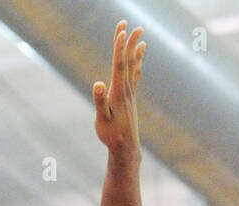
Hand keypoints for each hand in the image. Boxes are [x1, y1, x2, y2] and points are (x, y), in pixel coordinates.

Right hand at [93, 21, 144, 154]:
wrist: (126, 149)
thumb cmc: (111, 136)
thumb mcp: (102, 120)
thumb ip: (100, 101)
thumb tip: (98, 83)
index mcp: (118, 93)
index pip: (119, 65)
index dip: (120, 47)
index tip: (121, 30)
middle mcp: (126, 90)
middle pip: (127, 61)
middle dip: (127, 41)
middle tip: (128, 23)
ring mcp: (130, 94)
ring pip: (133, 67)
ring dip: (135, 49)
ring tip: (140, 34)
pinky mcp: (130, 99)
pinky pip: (135, 76)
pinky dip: (137, 63)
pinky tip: (139, 57)